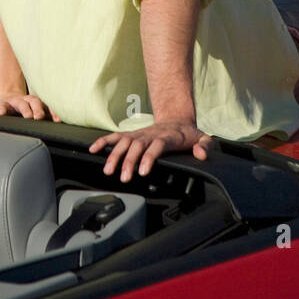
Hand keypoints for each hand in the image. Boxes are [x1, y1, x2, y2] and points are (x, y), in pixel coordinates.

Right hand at [0, 92, 60, 120]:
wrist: (4, 99)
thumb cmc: (22, 108)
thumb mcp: (34, 111)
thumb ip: (45, 115)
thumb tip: (59, 124)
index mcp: (36, 104)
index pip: (47, 106)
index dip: (53, 112)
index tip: (58, 120)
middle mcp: (26, 101)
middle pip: (35, 102)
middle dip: (39, 109)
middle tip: (41, 117)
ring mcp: (13, 102)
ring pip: (21, 104)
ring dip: (25, 109)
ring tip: (28, 116)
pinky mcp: (0, 105)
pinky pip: (1, 106)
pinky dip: (1, 109)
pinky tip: (1, 113)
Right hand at [88, 121, 212, 181]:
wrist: (176, 120)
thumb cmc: (189, 134)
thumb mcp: (203, 138)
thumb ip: (205, 146)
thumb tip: (201, 154)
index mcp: (167, 137)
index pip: (156, 146)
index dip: (149, 157)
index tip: (143, 171)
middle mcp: (150, 134)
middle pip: (137, 146)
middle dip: (128, 161)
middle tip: (123, 177)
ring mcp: (139, 134)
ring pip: (124, 142)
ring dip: (114, 155)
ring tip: (108, 171)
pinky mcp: (131, 136)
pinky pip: (115, 137)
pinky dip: (103, 142)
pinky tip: (92, 149)